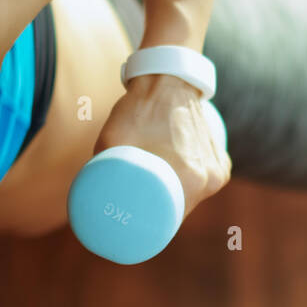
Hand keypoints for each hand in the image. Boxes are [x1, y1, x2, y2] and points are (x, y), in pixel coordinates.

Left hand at [94, 74, 230, 216]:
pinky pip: (203, 181)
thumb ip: (96, 171)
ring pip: (192, 196)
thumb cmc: (139, 109)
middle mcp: (211, 178)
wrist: (170, 78)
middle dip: (159, 213)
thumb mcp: (110, 141)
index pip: (169, 221)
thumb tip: (84, 198)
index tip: (133, 224)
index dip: (150, 228)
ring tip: (152, 185)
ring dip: (174, 196)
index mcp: (194, 181)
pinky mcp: (222, 159)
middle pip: (181, 209)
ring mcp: (219, 169)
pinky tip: (174, 175)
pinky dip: (188, 182)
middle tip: (135, 204)